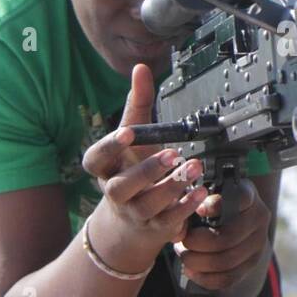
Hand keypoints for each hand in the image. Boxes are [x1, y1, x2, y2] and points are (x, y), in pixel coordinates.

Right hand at [81, 63, 208, 266]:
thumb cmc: (131, 168)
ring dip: (172, 186)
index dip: (108, 147)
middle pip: (122, 186)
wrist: (131, 221)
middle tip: (173, 153)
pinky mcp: (156, 227)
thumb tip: (140, 68)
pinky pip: (169, 220)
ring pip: (148, 204)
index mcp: (105, 168)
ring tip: (193, 168)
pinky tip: (201, 192)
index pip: (96, 158)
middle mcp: (115, 192)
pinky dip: (186, 207)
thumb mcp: (133, 138)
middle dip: (147, 170)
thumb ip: (137, 104)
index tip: (127, 133)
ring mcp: (135, 212)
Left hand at [175, 179, 271, 291]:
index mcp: (248, 195)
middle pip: (226, 239)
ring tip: (183, 254)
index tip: (197, 209)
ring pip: (225, 262)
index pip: (240, 198)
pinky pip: (227, 279)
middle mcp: (258, 219)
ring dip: (197, 261)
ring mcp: (258, 244)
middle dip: (196, 243)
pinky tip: (190, 270)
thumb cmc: (214, 201)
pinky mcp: (251, 264)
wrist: (237, 219)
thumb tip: (199, 210)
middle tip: (181, 241)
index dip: (217, 205)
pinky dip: (204, 278)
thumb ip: (200, 196)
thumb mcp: (209, 190)